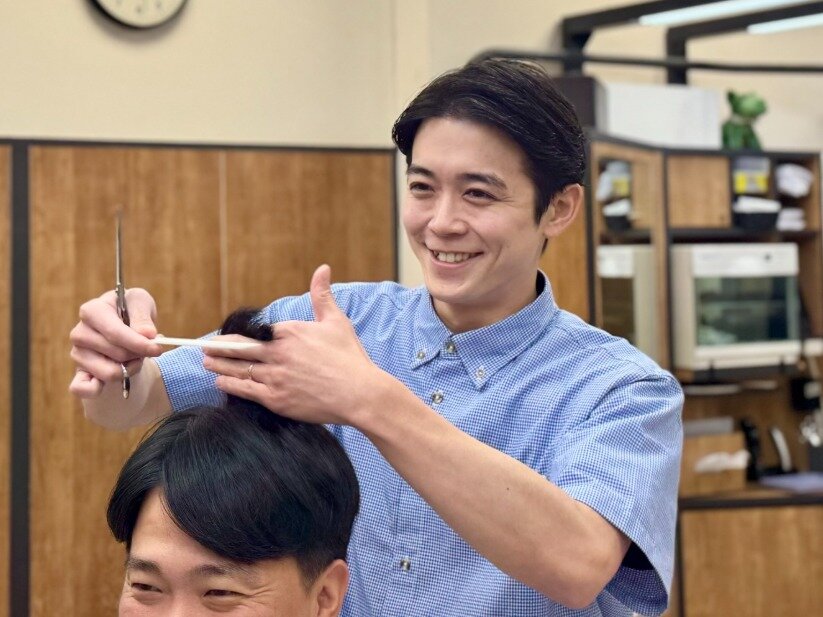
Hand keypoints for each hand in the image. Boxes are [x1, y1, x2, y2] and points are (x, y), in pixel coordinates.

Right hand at [69, 288, 162, 398]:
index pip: (115, 333)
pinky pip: (82, 388)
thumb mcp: (140, 303)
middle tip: (147, 350)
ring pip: (109, 373)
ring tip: (134, 358)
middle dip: (138, 355)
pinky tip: (113, 380)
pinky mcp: (79, 372)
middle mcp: (80, 333)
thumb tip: (147, 333)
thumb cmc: (131, 311)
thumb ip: (143, 316)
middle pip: (117, 354)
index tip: (157, 349)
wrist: (124, 325)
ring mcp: (77, 354)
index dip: (138, 344)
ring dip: (130, 369)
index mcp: (92, 311)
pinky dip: (98, 390)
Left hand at [204, 265, 389, 425]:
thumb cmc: (349, 358)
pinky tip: (220, 382)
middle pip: (239, 349)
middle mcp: (277, 353)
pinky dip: (229, 385)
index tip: (223, 336)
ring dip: (219, 365)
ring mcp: (274, 377)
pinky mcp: (276, 399)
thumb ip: (322, 295)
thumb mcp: (336, 321)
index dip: (235, 335)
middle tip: (203, 347)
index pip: (253, 332)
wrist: (359, 393)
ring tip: (206, 362)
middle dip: (218, 348)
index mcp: (288, 332)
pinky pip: (245, 390)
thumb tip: (322, 268)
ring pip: (238, 369)